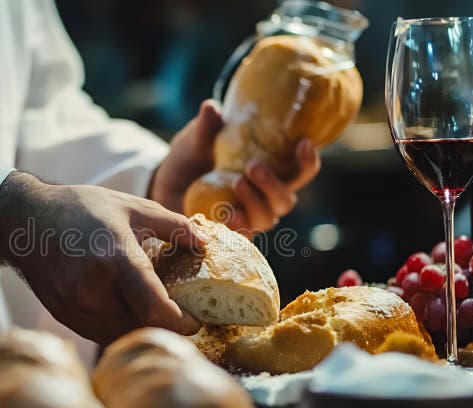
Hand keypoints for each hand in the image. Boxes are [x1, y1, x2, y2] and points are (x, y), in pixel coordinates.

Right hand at [0, 172, 203, 344]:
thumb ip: (173, 225)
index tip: (196, 320)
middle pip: (142, 326)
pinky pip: (102, 334)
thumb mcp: (132, 207)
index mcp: (115, 258)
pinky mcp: (65, 317)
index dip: (181, 321)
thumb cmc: (82, 209)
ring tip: (158, 315)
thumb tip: (205, 241)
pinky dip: (121, 328)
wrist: (27, 221)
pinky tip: (130, 312)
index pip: (155, 307)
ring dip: (144, 330)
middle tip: (184, 319)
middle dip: (167, 327)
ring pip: (122, 335)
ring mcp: (76, 307)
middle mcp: (93, 288)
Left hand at [151, 100, 320, 233]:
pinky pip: (243, 235)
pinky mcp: (229, 232)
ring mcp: (248, 216)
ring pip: (267, 217)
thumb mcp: (197, 139)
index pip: (300, 171)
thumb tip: (211, 108)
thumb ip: (206, 127)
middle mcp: (264, 197)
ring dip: (255, 201)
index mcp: (269, 171)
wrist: (165, 184)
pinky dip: (238, 223)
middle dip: (274, 184)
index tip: (304, 143)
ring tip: (236, 182)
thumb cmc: (191, 158)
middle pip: (286, 199)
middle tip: (253, 166)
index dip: (307, 160)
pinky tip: (227, 212)